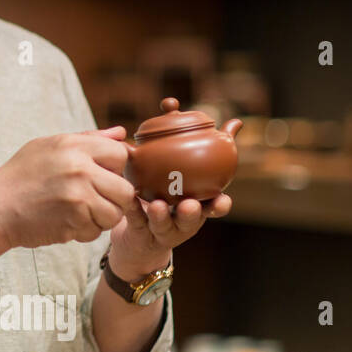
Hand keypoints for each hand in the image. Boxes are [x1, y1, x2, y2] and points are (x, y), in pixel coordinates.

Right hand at [0, 126, 136, 251]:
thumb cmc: (20, 177)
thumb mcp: (47, 147)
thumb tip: (121, 133)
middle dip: (113, 198)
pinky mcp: (73, 222)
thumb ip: (87, 139)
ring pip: (115, 214)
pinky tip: (65, 222)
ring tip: (78, 212)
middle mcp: (79, 169)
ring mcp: (78, 197)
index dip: (114, 168)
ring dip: (101, 218)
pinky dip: (84, 232)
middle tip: (91, 200)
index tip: (98, 176)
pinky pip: (97, 231)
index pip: (121, 154)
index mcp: (73, 146)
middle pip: (125, 189)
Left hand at [108, 148, 232, 278]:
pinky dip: (133, 210)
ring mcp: (161, 230)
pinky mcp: (139, 232)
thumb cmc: (166, 196)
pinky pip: (135, 220)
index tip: (222, 200)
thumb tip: (218, 116)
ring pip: (163, 224)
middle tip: (190, 204)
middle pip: (191, 220)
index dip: (219, 206)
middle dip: (192, 213)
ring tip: (157, 205)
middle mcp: (182, 221)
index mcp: (197, 207)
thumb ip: (192, 144)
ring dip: (161, 216)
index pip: (213, 207)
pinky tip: (129, 199)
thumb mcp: (180, 175)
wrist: (140, 234)